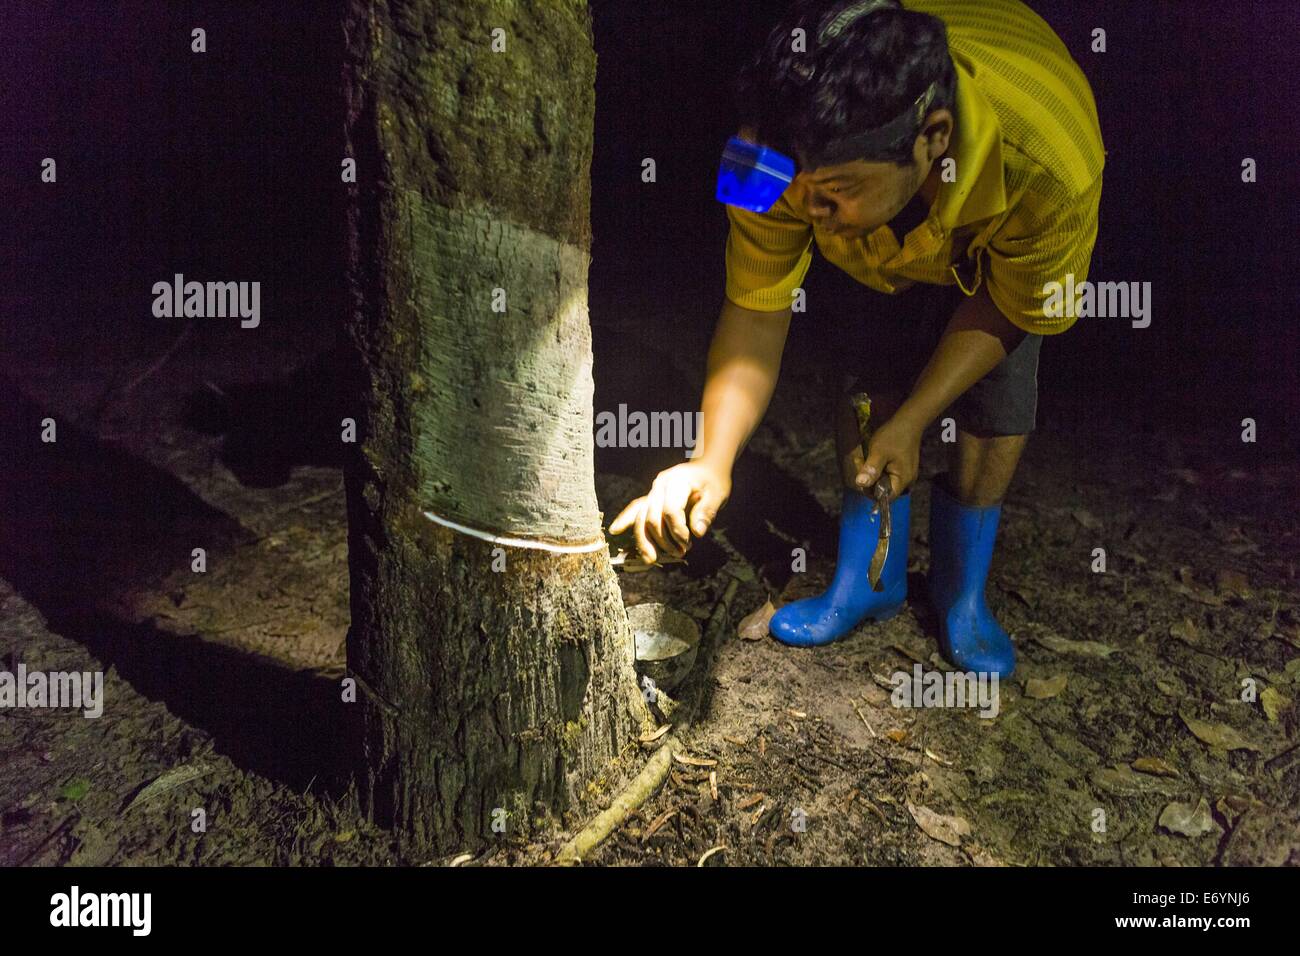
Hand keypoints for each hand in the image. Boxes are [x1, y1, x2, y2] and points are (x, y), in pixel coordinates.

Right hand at [608, 461, 731, 563]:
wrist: (706, 468)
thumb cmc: (713, 482)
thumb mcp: (717, 494)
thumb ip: (707, 512)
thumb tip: (697, 532)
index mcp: (677, 481)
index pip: (670, 510)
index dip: (678, 530)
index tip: (689, 542)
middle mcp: (660, 485)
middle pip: (651, 516)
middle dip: (663, 540)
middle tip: (681, 553)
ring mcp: (653, 492)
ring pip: (640, 517)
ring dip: (645, 540)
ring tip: (652, 559)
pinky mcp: (650, 499)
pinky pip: (635, 510)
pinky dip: (626, 520)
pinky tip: (615, 530)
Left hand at [850, 414, 921, 497]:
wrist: (909, 421)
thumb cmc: (894, 436)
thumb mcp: (879, 452)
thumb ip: (871, 469)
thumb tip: (860, 484)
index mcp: (903, 480)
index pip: (885, 497)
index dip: (870, 491)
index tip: (861, 476)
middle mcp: (906, 480)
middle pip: (883, 489)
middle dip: (869, 478)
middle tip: (861, 462)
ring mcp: (905, 474)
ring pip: (883, 481)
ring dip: (872, 472)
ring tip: (865, 458)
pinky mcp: (902, 467)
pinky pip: (887, 473)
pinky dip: (877, 468)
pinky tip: (872, 457)